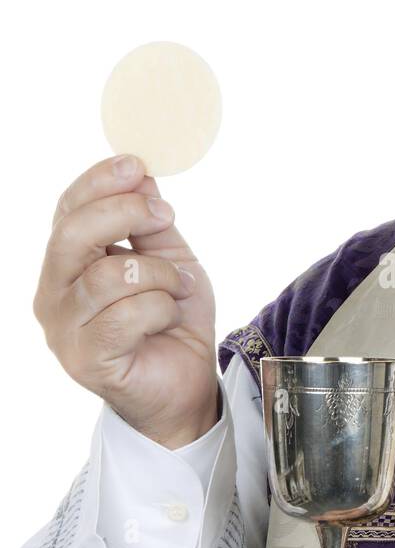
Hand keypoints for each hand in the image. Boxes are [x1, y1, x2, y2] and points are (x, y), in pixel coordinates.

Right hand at [32, 154, 218, 447]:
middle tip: (165, 217)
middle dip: (124, 214)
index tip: (136, 164)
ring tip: (178, 287)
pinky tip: (169, 316)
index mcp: (67, 264)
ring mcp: (64, 330)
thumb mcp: (169, 258)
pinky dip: (160, 308)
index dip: (97, 183)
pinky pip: (125, 315)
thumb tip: (140, 173)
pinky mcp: (86, 360)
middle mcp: (54, 295)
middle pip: (72, 236)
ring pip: (108, 276)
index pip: (66, 211)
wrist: (188, 382)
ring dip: (158, 274)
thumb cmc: (172, 320)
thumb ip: (150, 222)